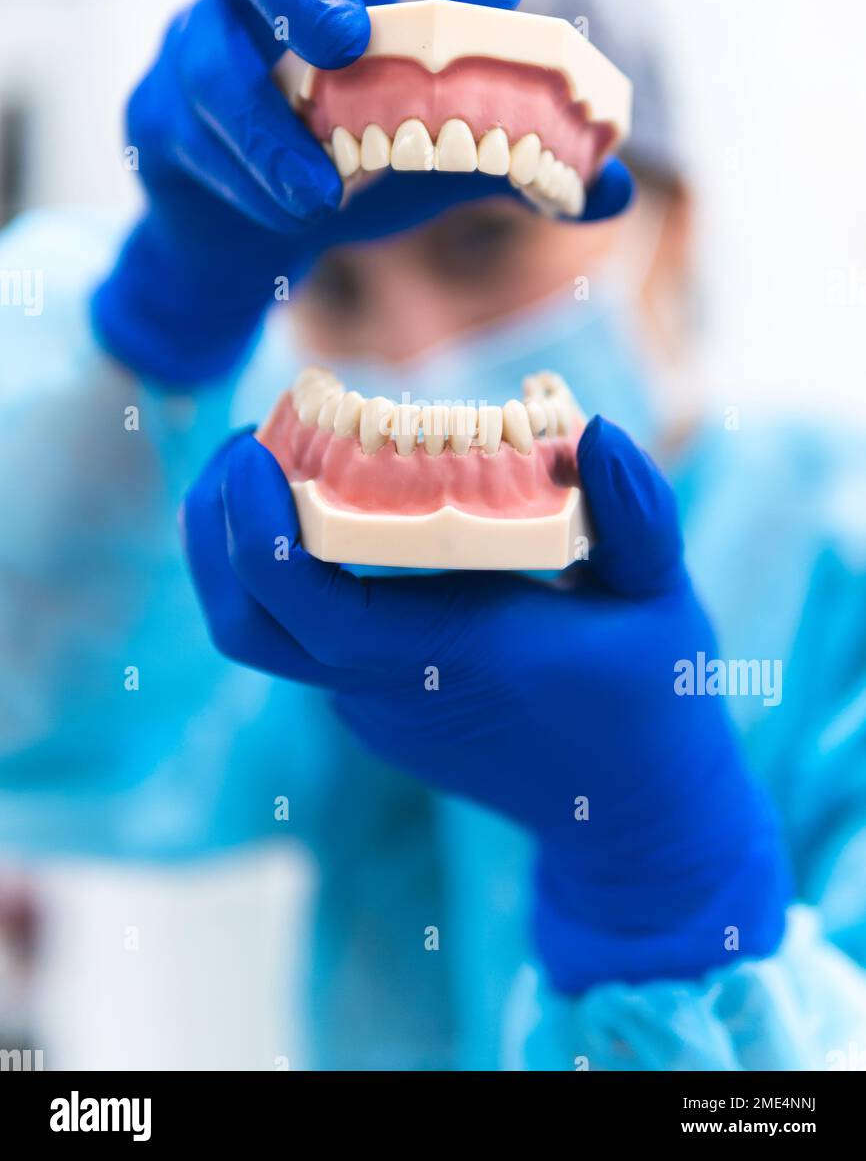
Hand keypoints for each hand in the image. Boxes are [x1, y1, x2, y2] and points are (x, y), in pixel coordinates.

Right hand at [91, 0, 631, 386]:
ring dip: (265, 125)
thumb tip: (613, 184)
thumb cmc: (346, 173)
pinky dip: (242, 178)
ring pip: (206, 58)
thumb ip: (506, 163)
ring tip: (320, 191)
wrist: (246, 242)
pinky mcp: (152, 120)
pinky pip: (187, 138)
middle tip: (346, 37)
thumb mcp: (427, 165)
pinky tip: (287, 213)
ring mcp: (188, 49)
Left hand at [181, 416, 789, 991]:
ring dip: (239, 550)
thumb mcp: (663, 600)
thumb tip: (599, 429)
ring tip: (265, 465)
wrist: (633, 818)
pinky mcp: (376, 707)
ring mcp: (375, 706)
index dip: (260, 534)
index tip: (254, 450)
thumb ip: (638, 514)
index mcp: (455, 654)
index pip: (314, 612)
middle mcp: (393, 687)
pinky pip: (304, 639)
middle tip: (243, 445)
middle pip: (248, 628)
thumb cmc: (653, 703)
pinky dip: (286, 574)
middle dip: (218, 531)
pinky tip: (322, 513)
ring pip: (264, 636)